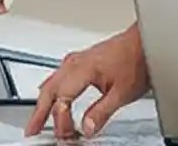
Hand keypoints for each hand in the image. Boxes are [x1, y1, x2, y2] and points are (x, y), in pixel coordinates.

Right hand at [27, 25, 149, 138]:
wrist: (145, 42)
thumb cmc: (136, 60)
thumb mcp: (122, 93)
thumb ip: (101, 112)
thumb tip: (86, 128)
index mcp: (83, 69)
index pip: (62, 99)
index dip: (61, 120)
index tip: (66, 135)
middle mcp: (75, 62)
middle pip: (49, 90)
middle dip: (39, 112)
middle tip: (32, 130)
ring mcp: (76, 60)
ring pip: (51, 82)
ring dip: (43, 103)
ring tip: (37, 119)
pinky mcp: (80, 60)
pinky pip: (57, 76)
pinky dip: (51, 91)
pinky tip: (50, 97)